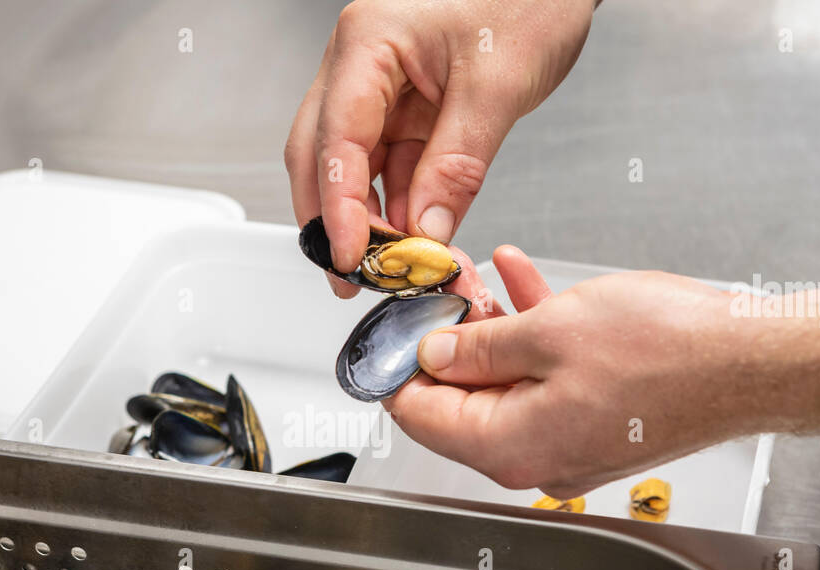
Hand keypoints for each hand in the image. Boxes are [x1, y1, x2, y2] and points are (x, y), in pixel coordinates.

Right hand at [285, 0, 595, 295]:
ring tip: (391, 269)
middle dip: (334, 222)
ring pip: (354, 169)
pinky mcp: (408, 108)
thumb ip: (456, 165)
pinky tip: (413, 240)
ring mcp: (382, 88)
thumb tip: (428, 233)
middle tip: (353, 277)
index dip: (339, 209)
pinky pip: (391, 167)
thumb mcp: (496, 86)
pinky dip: (399, 206)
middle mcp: (361, 64)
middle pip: (322, 157)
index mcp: (368, 42)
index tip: (352, 258)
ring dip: (369, 220)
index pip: (336, 140)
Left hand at [383, 247, 756, 497]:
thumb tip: (436, 355)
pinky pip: (547, 382)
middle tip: (445, 291)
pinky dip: (533, 339)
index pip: (422, 420)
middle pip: (463, 404)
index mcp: (511, 449)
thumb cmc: (670, 353)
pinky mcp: (598, 424)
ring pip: (507, 385)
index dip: (401, 370)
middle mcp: (536, 459)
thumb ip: (481, 346)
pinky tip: (524, 286)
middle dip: (450, 343)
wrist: (753, 362)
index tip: (397, 330)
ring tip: (482, 279)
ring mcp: (569, 445)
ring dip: (493, 332)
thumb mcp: (550, 330)